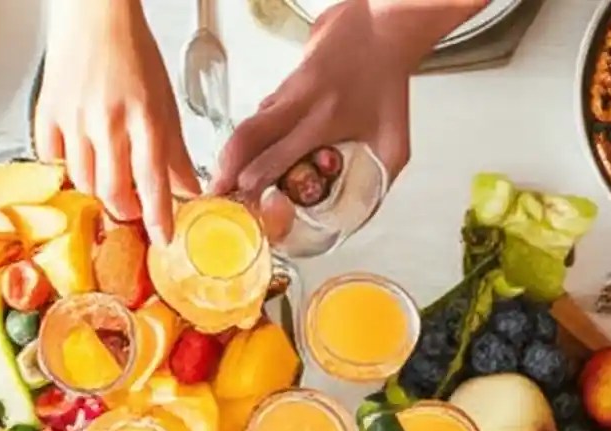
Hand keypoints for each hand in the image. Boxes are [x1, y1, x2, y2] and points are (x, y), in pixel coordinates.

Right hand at [34, 0, 198, 242]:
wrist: (94, 16)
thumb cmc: (132, 52)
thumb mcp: (165, 101)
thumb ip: (174, 150)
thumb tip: (188, 189)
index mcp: (145, 118)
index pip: (153, 182)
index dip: (158, 217)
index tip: (163, 238)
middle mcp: (108, 121)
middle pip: (113, 190)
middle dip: (126, 209)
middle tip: (133, 209)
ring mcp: (74, 118)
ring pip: (82, 180)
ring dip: (99, 190)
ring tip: (111, 180)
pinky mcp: (47, 112)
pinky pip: (51, 158)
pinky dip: (65, 168)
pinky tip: (81, 160)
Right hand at [211, 0, 429, 197]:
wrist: (379, 32)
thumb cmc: (387, 88)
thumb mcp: (394, 142)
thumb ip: (375, 181)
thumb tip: (351, 218)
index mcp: (324, 119)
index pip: (275, 154)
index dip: (254, 182)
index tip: (247, 205)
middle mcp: (298, 103)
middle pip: (246, 136)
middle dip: (226, 170)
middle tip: (217, 197)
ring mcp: (285, 93)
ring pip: (247, 127)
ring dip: (231, 157)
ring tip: (223, 186)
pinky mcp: (281, 89)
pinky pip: (258, 119)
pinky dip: (247, 143)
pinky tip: (243, 162)